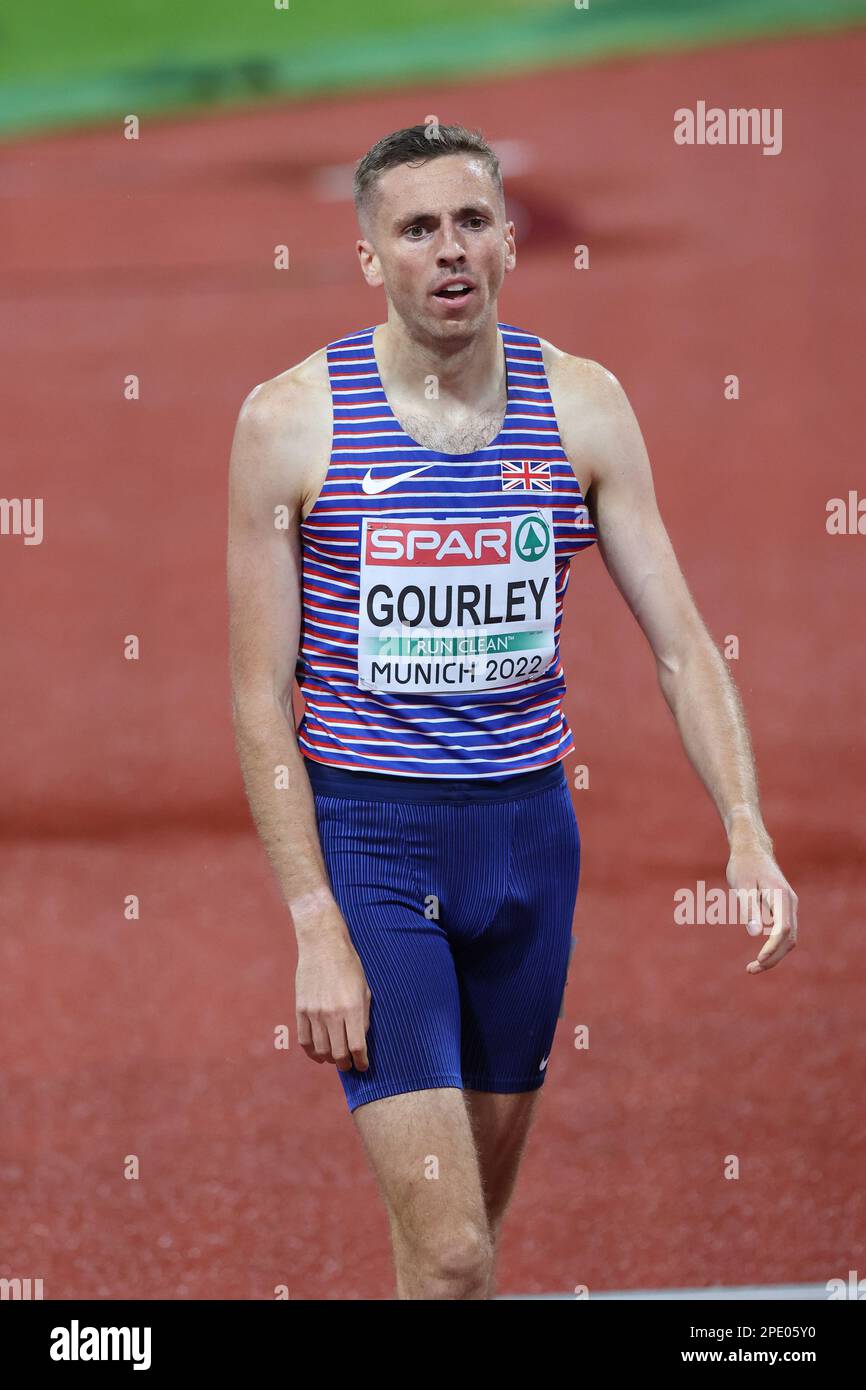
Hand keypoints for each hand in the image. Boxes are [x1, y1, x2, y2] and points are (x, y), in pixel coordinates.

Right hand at [294, 907, 370, 1071]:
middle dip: (346, 1064)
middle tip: (349, 1066)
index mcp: (352, 1008)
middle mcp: (332, 1013)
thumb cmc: (349, 966)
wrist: (322, 945)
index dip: (361, 1062)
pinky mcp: (301, 1009)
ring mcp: (314, 1012)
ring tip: (335, 1059)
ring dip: (329, 1059)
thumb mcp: (364, 990)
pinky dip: (311, 1051)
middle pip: (338, 1053)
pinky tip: (318, 1053)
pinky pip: (304, 1040)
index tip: (363, 1066)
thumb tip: (359, 1041)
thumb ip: (363, 1017)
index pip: (357, 1047)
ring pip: (321, 1049)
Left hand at [726, 845, 797, 972]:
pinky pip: (784, 932)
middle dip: (773, 957)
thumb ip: (749, 909)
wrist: (751, 850)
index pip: (783, 929)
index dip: (772, 947)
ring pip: (789, 938)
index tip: (757, 959)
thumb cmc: (743, 866)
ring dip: (775, 955)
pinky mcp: (783, 908)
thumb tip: (755, 933)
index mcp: (781, 896)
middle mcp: (790, 903)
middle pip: (789, 938)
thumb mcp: (742, 886)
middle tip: (751, 970)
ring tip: (752, 968)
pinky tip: (761, 955)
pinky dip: (775, 946)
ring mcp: (789, 906)